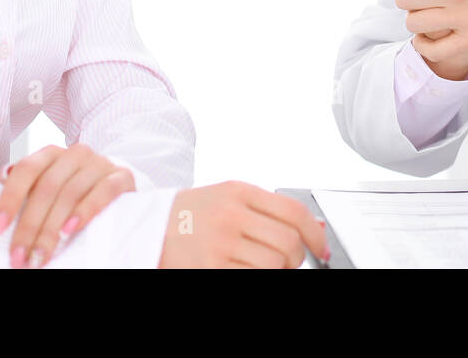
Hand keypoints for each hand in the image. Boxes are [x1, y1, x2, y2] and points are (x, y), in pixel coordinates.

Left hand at [0, 143, 136, 268]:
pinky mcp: (122, 176)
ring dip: (52, 228)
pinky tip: (70, 231)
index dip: (9, 199)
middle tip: (19, 257)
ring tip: (41, 254)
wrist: (117, 182)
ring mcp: (100, 163)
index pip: (26, 171)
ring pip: (71, 193)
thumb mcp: (48, 186)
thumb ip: (25, 190)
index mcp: (51, 154)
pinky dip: (85, 211)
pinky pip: (103, 191)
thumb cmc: (75, 189)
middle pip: (47, 188)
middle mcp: (75, 154)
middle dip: (29, 227)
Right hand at [158, 181, 329, 267]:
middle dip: (297, 258)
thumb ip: (269, 209)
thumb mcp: (229, 198)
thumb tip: (316, 228)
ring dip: (280, 272)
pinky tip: (251, 272)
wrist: (146, 227)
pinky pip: (253, 277)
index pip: (294, 211)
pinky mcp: (210, 267)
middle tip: (290, 262)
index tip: (321, 249)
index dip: (316, 234)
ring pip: (274, 264)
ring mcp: (219, 243)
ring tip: (268, 268)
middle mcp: (230, 214)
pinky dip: (260, 277)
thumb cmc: (191, 214)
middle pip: (288, 241)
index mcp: (238, 192)